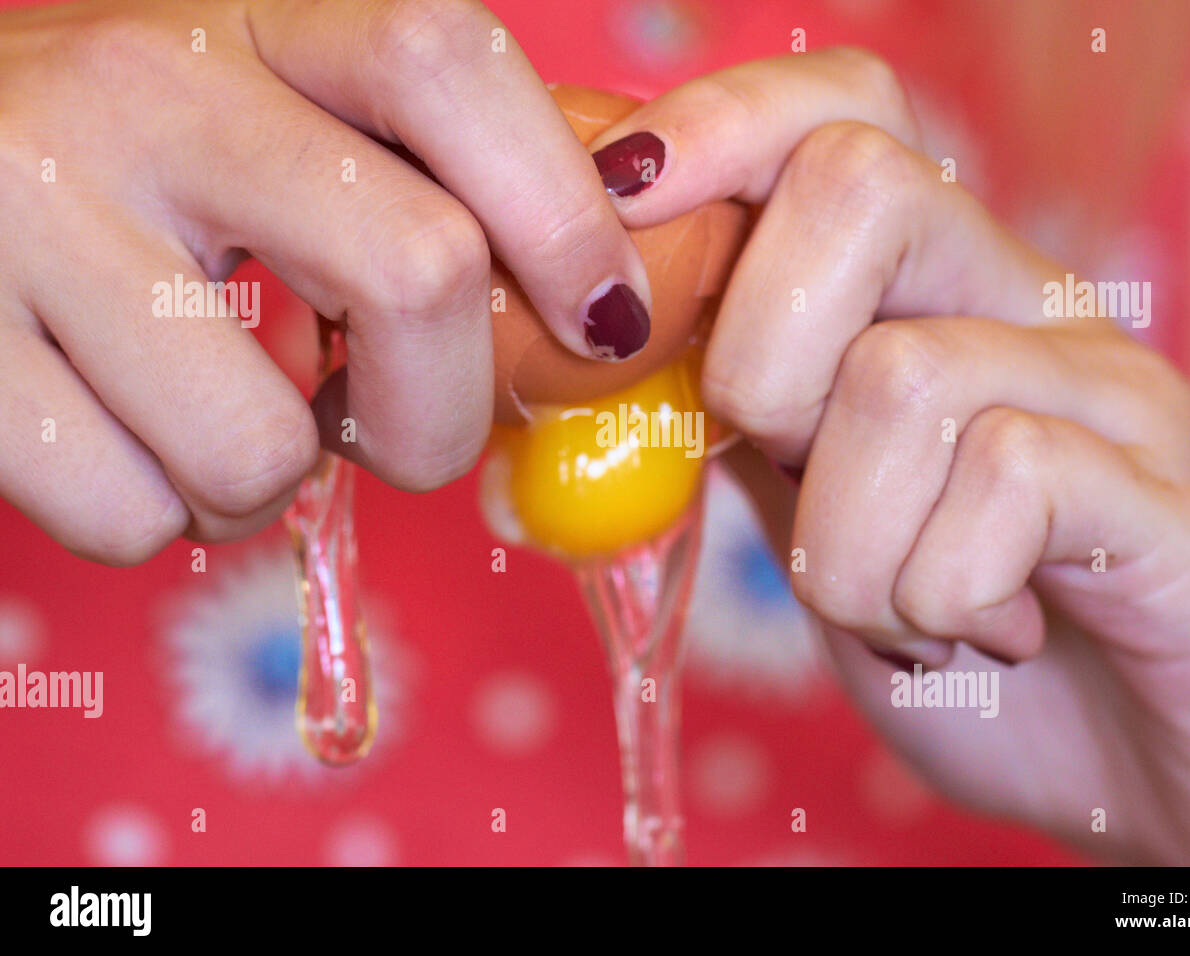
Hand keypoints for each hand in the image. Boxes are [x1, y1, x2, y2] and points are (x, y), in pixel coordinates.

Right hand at [0, 0, 650, 562]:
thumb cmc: (126, 168)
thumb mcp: (264, 118)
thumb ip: (412, 179)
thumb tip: (596, 303)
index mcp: (249, 18)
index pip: (445, 64)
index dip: (563, 209)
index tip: (605, 317)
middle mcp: (138, 90)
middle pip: (416, 270)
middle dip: (439, 413)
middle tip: (393, 432)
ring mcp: (26, 209)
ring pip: (259, 447)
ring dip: (263, 480)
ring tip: (204, 412)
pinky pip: (132, 514)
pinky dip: (156, 513)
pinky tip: (118, 431)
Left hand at [591, 48, 1189, 863]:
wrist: (1151, 787)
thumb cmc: (978, 657)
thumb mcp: (829, 529)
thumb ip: (753, 437)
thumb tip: (617, 349)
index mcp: (936, 302)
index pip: (838, 116)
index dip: (721, 133)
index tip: (629, 213)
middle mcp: (1028, 309)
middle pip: (855, 184)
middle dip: (758, 368)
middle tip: (794, 487)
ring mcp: (1107, 392)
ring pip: (901, 373)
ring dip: (847, 548)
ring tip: (902, 616)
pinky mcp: (1167, 498)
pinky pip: (1007, 477)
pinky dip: (938, 594)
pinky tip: (982, 634)